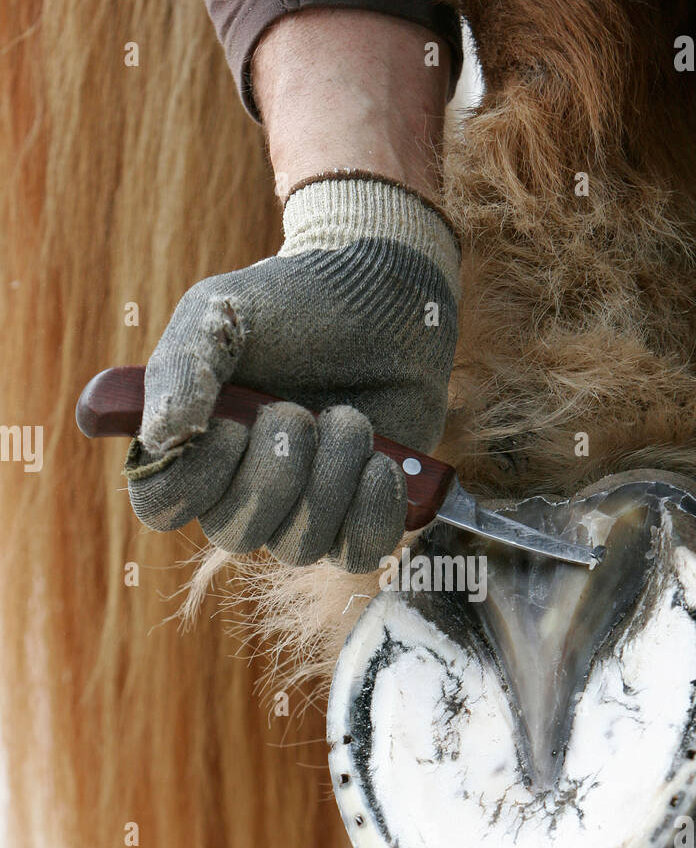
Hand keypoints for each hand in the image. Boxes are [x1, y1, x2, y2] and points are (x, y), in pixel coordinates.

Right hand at [124, 173, 459, 572]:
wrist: (378, 297)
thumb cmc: (289, 304)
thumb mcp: (220, 312)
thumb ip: (181, 367)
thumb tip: (164, 435)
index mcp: (192, 446)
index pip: (163, 505)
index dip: (196, 477)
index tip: (234, 424)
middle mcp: (242, 489)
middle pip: (235, 533)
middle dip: (275, 471)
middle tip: (296, 412)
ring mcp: (302, 509)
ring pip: (300, 546)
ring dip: (331, 477)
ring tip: (349, 418)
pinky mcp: (360, 513)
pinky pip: (359, 550)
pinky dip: (372, 505)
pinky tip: (380, 459)